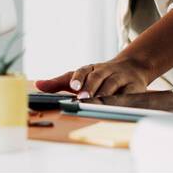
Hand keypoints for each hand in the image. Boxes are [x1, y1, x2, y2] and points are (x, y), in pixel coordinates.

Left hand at [35, 56, 155, 98]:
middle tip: (84, 97)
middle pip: (98, 76)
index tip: (74, 87)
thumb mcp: (79, 77)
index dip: (79, 78)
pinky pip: (130, 92)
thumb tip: (37, 85)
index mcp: (91, 68)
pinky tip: (118, 105)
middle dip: (91, 86)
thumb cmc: (100, 76)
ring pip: (113, 84)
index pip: (82, 71)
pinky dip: (124, 98)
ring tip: (98, 102)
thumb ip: (58, 83)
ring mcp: (121, 77)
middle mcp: (106, 70)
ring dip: (105, 93)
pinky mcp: (135, 86)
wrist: (132, 67)